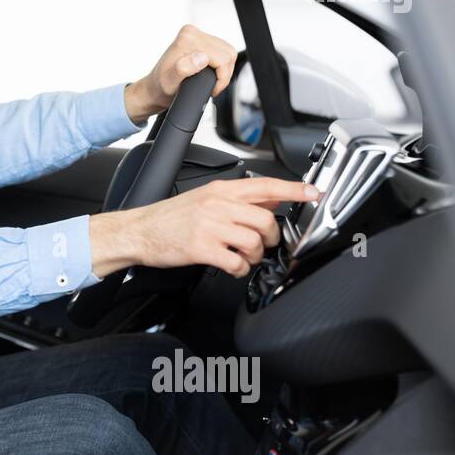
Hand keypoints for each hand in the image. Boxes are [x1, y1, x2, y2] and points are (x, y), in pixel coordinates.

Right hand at [89, 177, 319, 278]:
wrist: (139, 231)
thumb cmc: (170, 218)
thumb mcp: (205, 199)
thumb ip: (238, 198)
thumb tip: (270, 197)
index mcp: (220, 191)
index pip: (266, 185)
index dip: (295, 190)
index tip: (314, 193)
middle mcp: (217, 205)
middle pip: (265, 219)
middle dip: (271, 238)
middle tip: (263, 244)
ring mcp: (209, 226)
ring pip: (254, 242)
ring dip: (255, 256)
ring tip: (243, 257)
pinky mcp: (202, 248)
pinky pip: (236, 262)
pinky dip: (240, 269)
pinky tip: (232, 267)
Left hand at [123, 24, 238, 124]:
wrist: (155, 87)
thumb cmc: (161, 87)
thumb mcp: (170, 82)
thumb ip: (184, 69)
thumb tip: (201, 58)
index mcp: (187, 39)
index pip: (222, 57)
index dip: (221, 77)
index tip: (211, 88)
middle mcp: (192, 33)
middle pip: (227, 53)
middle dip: (224, 74)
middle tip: (212, 86)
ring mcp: (197, 35)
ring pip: (228, 52)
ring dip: (224, 70)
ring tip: (210, 81)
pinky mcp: (201, 40)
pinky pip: (223, 51)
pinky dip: (221, 65)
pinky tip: (210, 73)